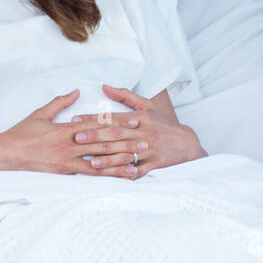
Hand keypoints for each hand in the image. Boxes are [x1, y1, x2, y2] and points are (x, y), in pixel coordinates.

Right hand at [0, 90, 130, 175]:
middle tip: (145, 140)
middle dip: (125, 142)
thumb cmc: (21, 134)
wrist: (4, 155)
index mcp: (65, 129)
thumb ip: (60, 102)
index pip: (96, 124)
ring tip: (138, 160)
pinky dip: (105, 176)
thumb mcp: (40, 114)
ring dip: (120, 161)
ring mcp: (66, 161)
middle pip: (102, 143)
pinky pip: (88, 175)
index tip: (134, 120)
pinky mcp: (63, 173)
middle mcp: (68, 145)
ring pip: (98, 161)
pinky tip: (118, 178)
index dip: (117, 122)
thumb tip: (76, 91)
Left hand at [68, 84, 205, 178]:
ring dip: (107, 158)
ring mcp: (150, 149)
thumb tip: (104, 87)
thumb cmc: (163, 123)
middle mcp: (145, 132)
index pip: (113, 117)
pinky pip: (139, 170)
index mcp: (141, 117)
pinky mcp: (155, 163)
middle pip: (117, 135)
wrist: (187, 143)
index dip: (93, 119)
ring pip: (126, 154)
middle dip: (96, 137)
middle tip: (77, 138)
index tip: (76, 120)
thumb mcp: (147, 105)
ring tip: (90, 161)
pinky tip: (113, 176)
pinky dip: (126, 173)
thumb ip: (125, 95)